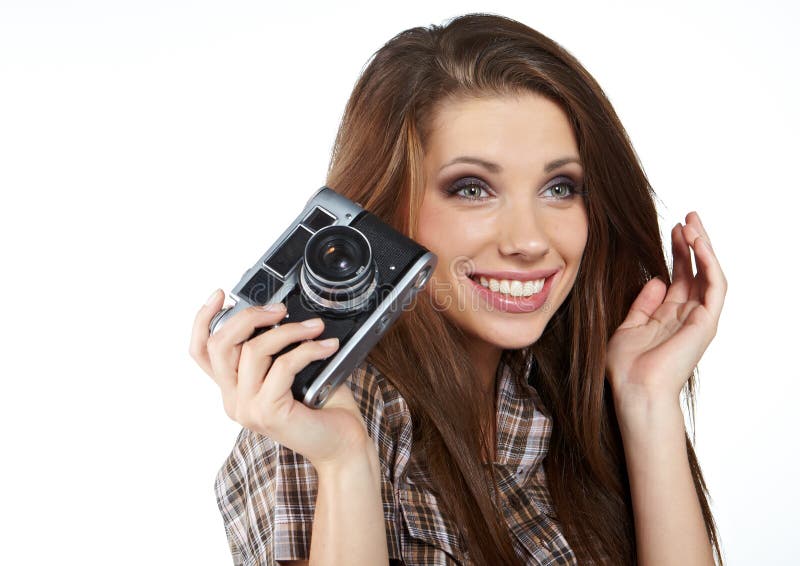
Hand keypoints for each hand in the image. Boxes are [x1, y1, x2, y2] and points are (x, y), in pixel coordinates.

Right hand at [189, 291, 371, 468]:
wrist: (343, 444)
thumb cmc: (323, 407)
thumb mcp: (293, 369)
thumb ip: (277, 348)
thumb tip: (282, 312)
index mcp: (234, 388)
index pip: (202, 353)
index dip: (203, 320)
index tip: (221, 295)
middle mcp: (234, 400)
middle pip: (220, 344)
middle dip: (249, 316)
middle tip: (280, 309)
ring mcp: (247, 408)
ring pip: (253, 350)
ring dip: (288, 330)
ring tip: (315, 327)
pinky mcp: (268, 412)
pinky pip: (283, 366)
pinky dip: (308, 349)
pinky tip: (327, 346)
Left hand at [606, 212, 726, 409]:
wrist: (634, 390)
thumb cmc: (626, 368)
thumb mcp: (628, 326)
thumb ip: (642, 304)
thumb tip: (656, 279)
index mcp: (669, 316)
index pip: (680, 276)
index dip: (677, 251)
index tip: (672, 228)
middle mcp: (687, 315)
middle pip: (696, 271)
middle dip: (693, 242)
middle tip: (689, 216)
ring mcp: (699, 319)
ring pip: (709, 275)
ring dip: (703, 248)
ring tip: (693, 223)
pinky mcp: (706, 323)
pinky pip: (714, 287)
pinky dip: (709, 263)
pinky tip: (698, 243)